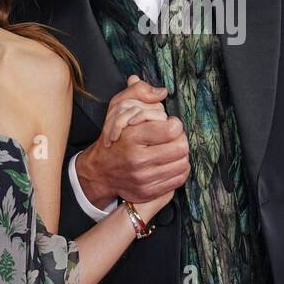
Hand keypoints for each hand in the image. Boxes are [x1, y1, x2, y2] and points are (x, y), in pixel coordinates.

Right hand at [76, 76, 190, 205]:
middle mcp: (138, 160)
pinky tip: (170, 162)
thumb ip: (139, 93)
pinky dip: (178, 169)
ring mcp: (144, 179)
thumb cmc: (115, 138)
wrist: (101, 171)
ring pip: (183, 164)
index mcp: (132, 138)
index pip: (171, 130)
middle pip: (181, 147)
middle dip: (181, 139)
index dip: (175, 124)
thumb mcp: (118, 109)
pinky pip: (178, 179)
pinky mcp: (149, 192)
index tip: (170, 123)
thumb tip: (162, 91)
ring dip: (181, 155)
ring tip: (172, 149)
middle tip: (174, 137)